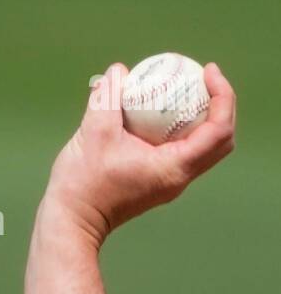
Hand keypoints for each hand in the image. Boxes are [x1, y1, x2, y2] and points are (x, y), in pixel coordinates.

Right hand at [44, 61, 235, 247]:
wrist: (71, 222)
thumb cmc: (82, 185)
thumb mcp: (94, 131)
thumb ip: (109, 95)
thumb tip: (119, 71)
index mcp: (174, 167)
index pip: (219, 130)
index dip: (223, 95)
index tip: (206, 71)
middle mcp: (178, 178)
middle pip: (221, 140)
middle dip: (221, 105)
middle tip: (204, 78)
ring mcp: (169, 183)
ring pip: (205, 147)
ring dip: (204, 117)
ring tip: (188, 90)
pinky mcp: (157, 182)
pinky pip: (183, 151)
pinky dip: (183, 128)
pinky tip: (162, 110)